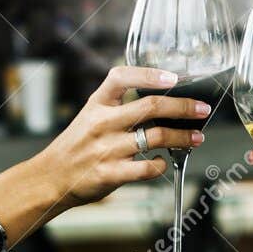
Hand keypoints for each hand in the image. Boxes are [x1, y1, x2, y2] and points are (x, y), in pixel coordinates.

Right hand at [30, 65, 209, 207]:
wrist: (51, 177)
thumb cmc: (77, 146)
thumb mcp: (91, 117)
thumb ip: (119, 108)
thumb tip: (163, 102)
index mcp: (97, 104)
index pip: (121, 77)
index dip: (149, 74)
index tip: (173, 77)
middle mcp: (102, 123)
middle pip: (149, 107)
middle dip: (182, 107)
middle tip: (201, 110)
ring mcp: (107, 149)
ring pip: (155, 137)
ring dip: (182, 137)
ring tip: (196, 138)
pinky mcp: (111, 173)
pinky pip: (146, 168)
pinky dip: (161, 164)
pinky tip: (164, 162)